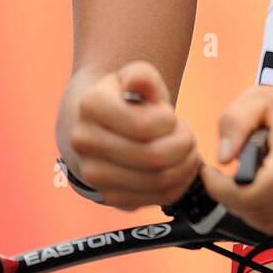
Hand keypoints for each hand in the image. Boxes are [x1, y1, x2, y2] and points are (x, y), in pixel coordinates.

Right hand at [68, 62, 200, 211]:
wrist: (104, 125)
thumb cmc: (128, 97)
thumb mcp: (137, 76)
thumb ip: (143, 75)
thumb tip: (137, 84)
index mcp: (91, 106)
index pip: (145, 125)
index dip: (171, 122)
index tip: (170, 115)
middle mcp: (84, 143)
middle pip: (153, 157)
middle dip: (183, 145)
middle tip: (188, 136)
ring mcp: (95, 175)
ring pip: (158, 180)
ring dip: (185, 165)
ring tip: (187, 150)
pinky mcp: (111, 197)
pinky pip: (158, 197)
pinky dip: (180, 183)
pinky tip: (181, 167)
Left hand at [200, 86, 272, 235]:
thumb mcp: (263, 97)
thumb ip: (236, 120)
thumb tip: (225, 157)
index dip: (235, 189)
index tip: (213, 177)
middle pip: (265, 206)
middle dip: (231, 199)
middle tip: (224, 180)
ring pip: (269, 222)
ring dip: (246, 209)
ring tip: (245, 183)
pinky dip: (264, 216)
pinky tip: (263, 194)